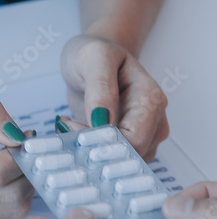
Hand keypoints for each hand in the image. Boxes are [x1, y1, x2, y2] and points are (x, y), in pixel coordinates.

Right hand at [0, 76, 34, 218]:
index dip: (22, 156)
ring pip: (5, 212)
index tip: (25, 137)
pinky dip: (10, 198)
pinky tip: (3, 173)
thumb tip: (18, 135)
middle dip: (28, 172)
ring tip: (15, 160)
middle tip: (26, 148)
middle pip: (6, 196)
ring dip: (23, 187)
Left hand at [61, 34, 168, 160]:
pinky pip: (114, 162)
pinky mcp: (128, 144)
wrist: (93, 59)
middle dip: (95, 151)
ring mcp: (144, 135)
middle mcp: (154, 121)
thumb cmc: (96, 54)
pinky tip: (76, 138)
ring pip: (122, 164)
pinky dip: (92, 156)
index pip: (134, 139)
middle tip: (65, 133)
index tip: (71, 129)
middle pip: (130, 156)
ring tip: (68, 132)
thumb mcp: (95, 59)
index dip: (103, 143)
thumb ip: (100, 87)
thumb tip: (102, 121)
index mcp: (151, 99)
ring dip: (92, 155)